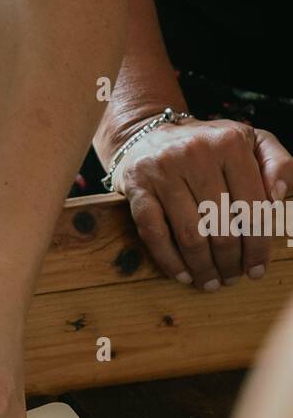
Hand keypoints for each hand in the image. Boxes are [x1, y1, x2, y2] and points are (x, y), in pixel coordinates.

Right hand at [105, 116, 292, 290]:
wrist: (147, 135)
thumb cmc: (207, 146)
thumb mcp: (250, 141)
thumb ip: (278, 162)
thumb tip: (280, 195)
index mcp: (230, 143)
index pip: (252, 206)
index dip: (258, 246)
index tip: (257, 269)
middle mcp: (196, 153)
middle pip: (221, 226)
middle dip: (230, 261)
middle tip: (232, 278)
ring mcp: (163, 171)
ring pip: (190, 235)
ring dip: (203, 267)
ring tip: (210, 282)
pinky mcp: (137, 187)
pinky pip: (155, 234)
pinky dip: (170, 261)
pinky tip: (183, 275)